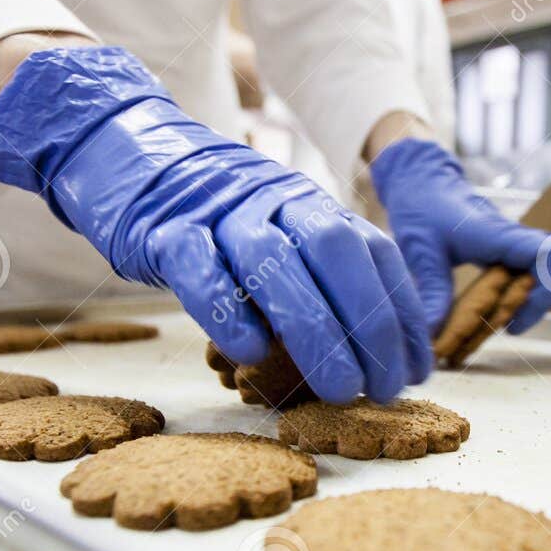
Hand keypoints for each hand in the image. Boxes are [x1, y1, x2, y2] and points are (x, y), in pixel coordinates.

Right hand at [0, 46, 430, 402]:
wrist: (135, 162)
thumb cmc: (222, 225)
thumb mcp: (284, 235)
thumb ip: (330, 280)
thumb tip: (391, 353)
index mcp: (312, 204)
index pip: (373, 253)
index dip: (400, 314)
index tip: (415, 372)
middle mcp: (274, 201)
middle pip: (335, 252)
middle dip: (369, 324)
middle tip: (382, 388)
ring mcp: (218, 212)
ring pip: (274, 262)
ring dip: (315, 329)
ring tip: (340, 388)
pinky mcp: (164, 232)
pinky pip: (199, 270)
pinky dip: (228, 312)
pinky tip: (252, 353)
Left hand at [369, 138, 550, 338]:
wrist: (425, 183)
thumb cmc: (423, 210)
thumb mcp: (419, 249)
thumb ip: (429, 290)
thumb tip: (429, 337)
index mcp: (505, 236)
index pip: (547, 260)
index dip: (544, 294)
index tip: (514, 327)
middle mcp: (524, 241)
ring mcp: (525, 249)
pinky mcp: (519, 256)